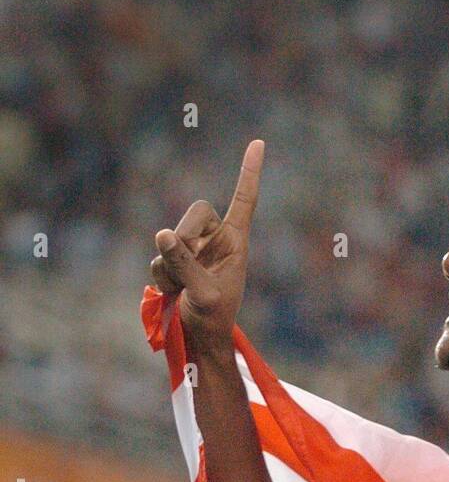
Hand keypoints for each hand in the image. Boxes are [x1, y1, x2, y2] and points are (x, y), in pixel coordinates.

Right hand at [151, 138, 264, 346]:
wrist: (198, 338)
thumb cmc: (214, 318)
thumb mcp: (205, 294)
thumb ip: (185, 264)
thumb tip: (162, 234)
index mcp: (236, 242)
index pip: (244, 201)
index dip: (249, 173)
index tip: (258, 143)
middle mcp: (215, 239)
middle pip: (195, 212)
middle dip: (185, 236)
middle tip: (183, 265)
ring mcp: (192, 248)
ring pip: (170, 237)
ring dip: (169, 265)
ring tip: (181, 290)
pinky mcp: (173, 259)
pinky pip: (158, 256)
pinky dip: (161, 275)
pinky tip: (172, 292)